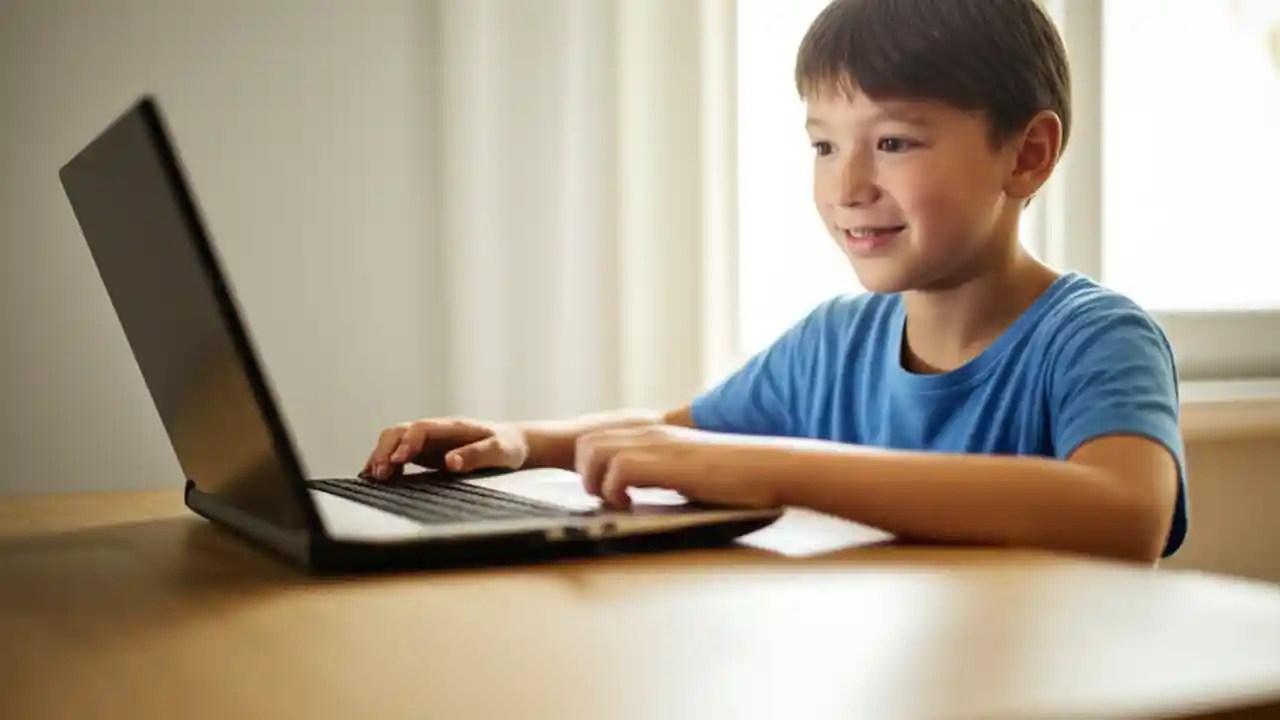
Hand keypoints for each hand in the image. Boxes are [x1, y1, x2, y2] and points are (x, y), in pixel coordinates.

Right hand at [360, 418, 529, 480]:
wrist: (512, 444)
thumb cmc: (507, 447)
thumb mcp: (499, 452)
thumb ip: (476, 455)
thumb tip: (450, 462)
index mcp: (453, 427)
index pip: (421, 428)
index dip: (407, 442)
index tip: (397, 461)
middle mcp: (435, 431)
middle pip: (400, 431)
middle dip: (385, 450)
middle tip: (378, 474)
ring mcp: (428, 441)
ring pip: (394, 441)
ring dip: (380, 457)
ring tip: (371, 479)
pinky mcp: (424, 452)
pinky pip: (398, 455)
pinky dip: (385, 464)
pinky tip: (376, 480)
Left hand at [575, 425, 779, 509]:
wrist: (769, 468)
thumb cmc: (735, 477)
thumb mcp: (687, 470)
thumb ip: (661, 473)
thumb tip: (638, 492)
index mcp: (655, 433)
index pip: (599, 437)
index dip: (591, 467)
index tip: (604, 492)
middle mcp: (651, 432)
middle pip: (587, 442)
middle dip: (586, 475)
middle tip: (607, 499)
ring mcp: (658, 444)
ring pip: (594, 451)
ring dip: (596, 481)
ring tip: (617, 502)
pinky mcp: (669, 461)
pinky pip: (619, 468)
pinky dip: (616, 491)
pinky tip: (633, 505)